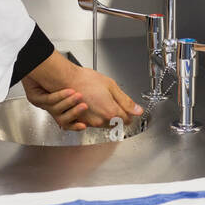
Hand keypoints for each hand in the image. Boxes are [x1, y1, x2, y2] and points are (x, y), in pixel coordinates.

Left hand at [21, 77, 90, 131]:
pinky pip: (48, 100)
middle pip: (62, 120)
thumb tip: (94, 100)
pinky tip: (69, 91)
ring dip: (68, 103)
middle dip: (74, 113)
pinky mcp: (34, 98)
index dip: (75, 126)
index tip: (84, 125)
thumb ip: (79, 94)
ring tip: (78, 96)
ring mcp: (41, 104)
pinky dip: (60, 96)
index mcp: (58, 108)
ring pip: (55, 109)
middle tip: (84, 106)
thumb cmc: (52, 73)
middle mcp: (50, 108)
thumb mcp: (70, 86)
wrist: (37, 63)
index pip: (67, 123)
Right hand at [23, 56, 143, 132]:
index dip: (128, 112)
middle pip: (116, 123)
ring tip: (100, 100)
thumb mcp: (111, 86)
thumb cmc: (85, 80)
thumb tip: (138, 110)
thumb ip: (126, 101)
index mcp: (111, 112)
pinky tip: (93, 106)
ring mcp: (90, 123)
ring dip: (106, 115)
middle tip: (112, 99)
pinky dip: (95, 116)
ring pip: (105, 124)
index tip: (126, 106)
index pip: (127, 120)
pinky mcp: (81, 122)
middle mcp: (100, 121)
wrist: (66, 80)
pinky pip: (93, 123)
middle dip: (117, 114)